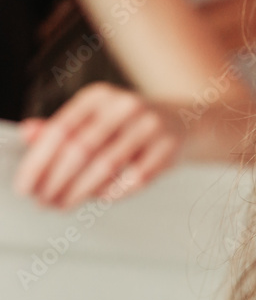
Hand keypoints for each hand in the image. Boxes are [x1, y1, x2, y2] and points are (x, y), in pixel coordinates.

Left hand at [13, 82, 183, 210]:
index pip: (60, 130)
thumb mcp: (96, 118)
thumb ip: (62, 128)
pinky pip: (135, 178)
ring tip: (66, 203)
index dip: (39, 162)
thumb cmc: (131, 124)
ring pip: (107, 166)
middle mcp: (125, 107)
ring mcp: (150, 126)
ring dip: (81, 191)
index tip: (27, 185)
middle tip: (46, 200)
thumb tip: (28, 134)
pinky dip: (114, 191)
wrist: (184, 121)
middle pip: (81, 149)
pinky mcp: (169, 148)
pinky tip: (101, 197)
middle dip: (58, 181)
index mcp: (100, 96)